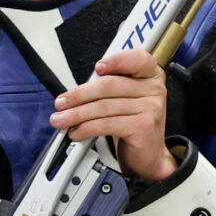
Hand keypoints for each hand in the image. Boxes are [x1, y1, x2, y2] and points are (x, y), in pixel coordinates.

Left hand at [50, 48, 173, 180]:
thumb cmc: (134, 124)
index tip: (97, 68)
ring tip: (62, 120)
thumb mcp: (125, 99)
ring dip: (76, 114)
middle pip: (109, 85)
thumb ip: (110, 87)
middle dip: (79, 95)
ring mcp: (151, 108)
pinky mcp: (143, 126)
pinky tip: (77, 132)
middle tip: (61, 103)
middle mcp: (154, 89)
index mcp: (151, 75)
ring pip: (103, 107)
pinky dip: (86, 128)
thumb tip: (76, 90)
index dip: (116, 61)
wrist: (148, 155)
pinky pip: (106, 124)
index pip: (136, 59)